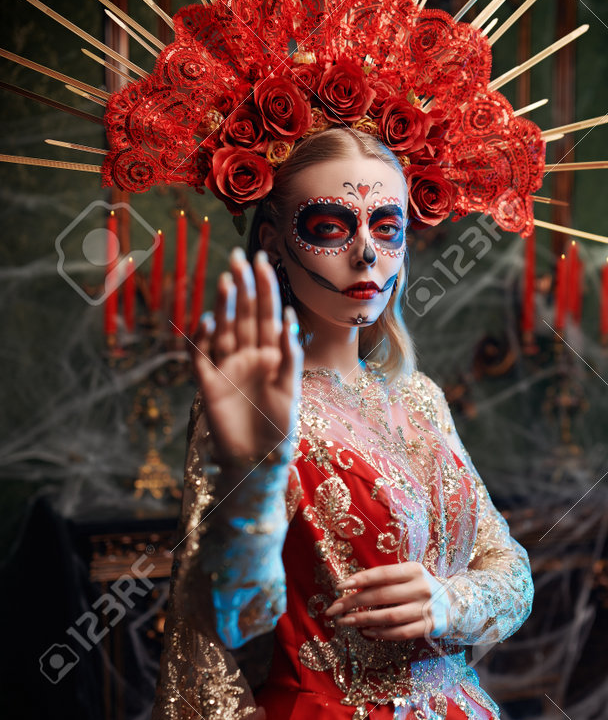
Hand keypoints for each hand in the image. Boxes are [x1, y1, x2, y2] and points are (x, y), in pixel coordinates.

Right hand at [189, 247, 302, 467]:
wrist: (258, 462)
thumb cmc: (279, 428)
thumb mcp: (292, 389)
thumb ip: (291, 354)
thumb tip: (290, 317)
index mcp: (271, 354)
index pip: (267, 313)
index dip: (265, 287)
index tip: (263, 258)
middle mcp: (248, 355)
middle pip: (243, 314)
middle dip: (243, 286)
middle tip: (238, 256)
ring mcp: (227, 368)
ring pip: (224, 329)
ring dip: (225, 306)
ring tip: (227, 281)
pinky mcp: (209, 385)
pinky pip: (202, 357)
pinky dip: (203, 339)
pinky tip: (208, 321)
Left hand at [324, 561, 451, 640]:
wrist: (456, 603)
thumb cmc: (421, 588)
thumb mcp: (408, 576)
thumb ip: (385, 580)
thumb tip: (351, 588)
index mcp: (414, 570)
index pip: (382, 574)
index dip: (359, 579)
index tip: (339, 586)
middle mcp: (421, 588)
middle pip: (381, 596)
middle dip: (354, 603)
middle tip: (334, 609)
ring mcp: (427, 609)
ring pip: (389, 616)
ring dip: (363, 620)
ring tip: (345, 622)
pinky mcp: (430, 627)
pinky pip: (401, 633)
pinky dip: (381, 633)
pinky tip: (367, 632)